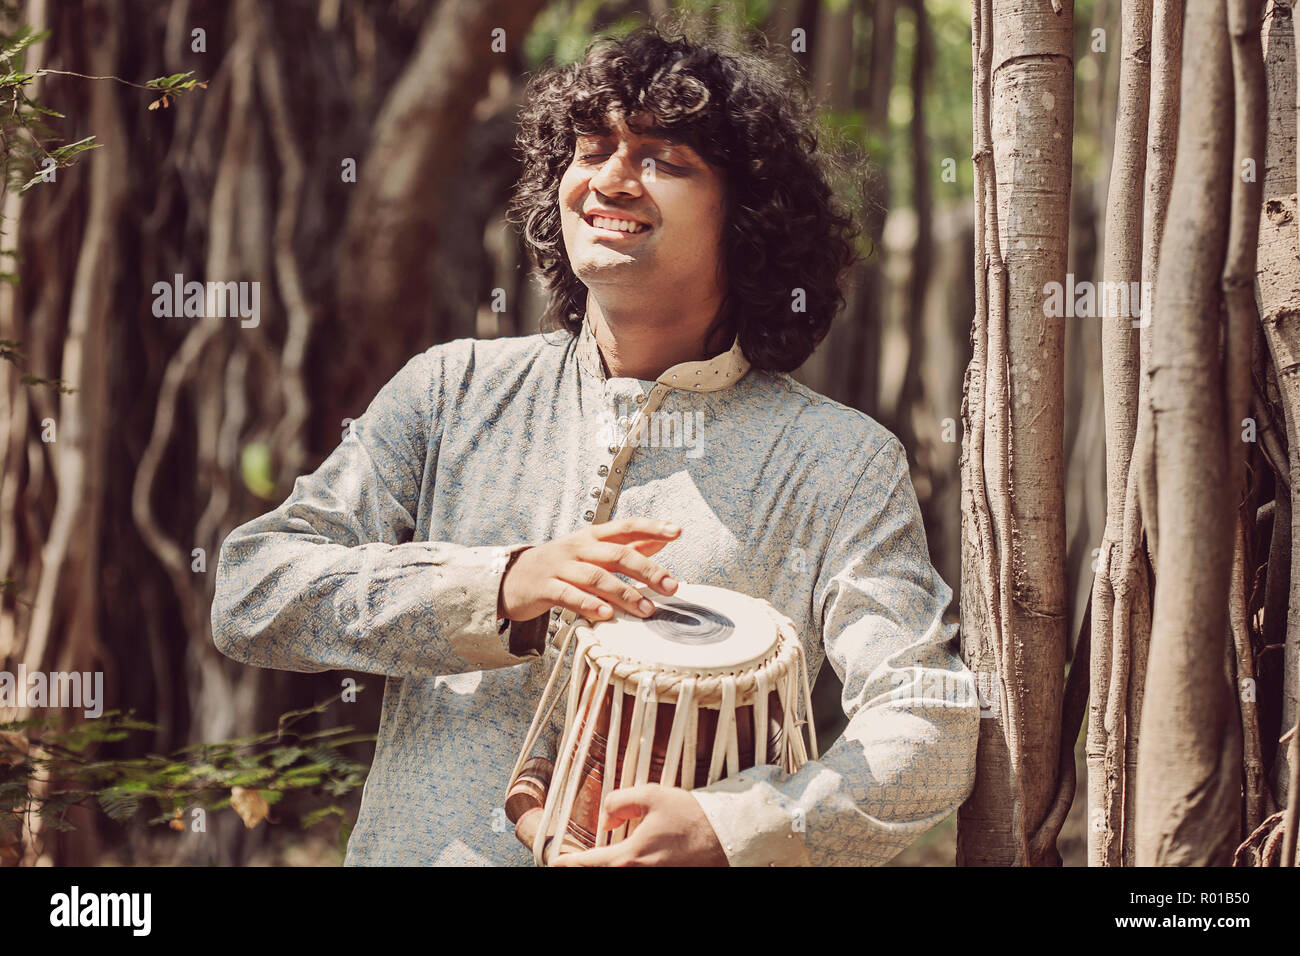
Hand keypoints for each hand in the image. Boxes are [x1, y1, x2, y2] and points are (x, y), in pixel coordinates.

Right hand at [499, 517, 680, 622]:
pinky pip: (569, 596)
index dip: (651, 527)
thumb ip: (626, 546)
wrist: (512, 578)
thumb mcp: (592, 551)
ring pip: (596, 577)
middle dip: (647, 570)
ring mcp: (560, 567)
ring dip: (625, 593)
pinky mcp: (545, 588)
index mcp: (592, 536)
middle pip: (617, 554)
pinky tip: (606, 614)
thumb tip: (662, 540)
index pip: (626, 526)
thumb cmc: (560, 565)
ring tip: (646, 609)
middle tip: (671, 586)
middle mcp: (578, 548)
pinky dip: (589, 604)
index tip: (676, 531)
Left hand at [550, 784, 728, 866]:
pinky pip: (637, 874)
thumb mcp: (652, 795)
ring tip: (598, 859)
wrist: (727, 838)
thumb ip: (620, 801)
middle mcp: (640, 875)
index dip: (569, 863)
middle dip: (586, 868)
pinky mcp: (667, 877)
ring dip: (607, 866)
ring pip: (620, 875)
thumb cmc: (691, 817)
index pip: (590, 864)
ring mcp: (654, 879)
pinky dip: (625, 868)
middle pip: (604, 875)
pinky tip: (621, 860)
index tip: (555, 861)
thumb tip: (605, 818)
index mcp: (631, 857)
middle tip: (571, 862)